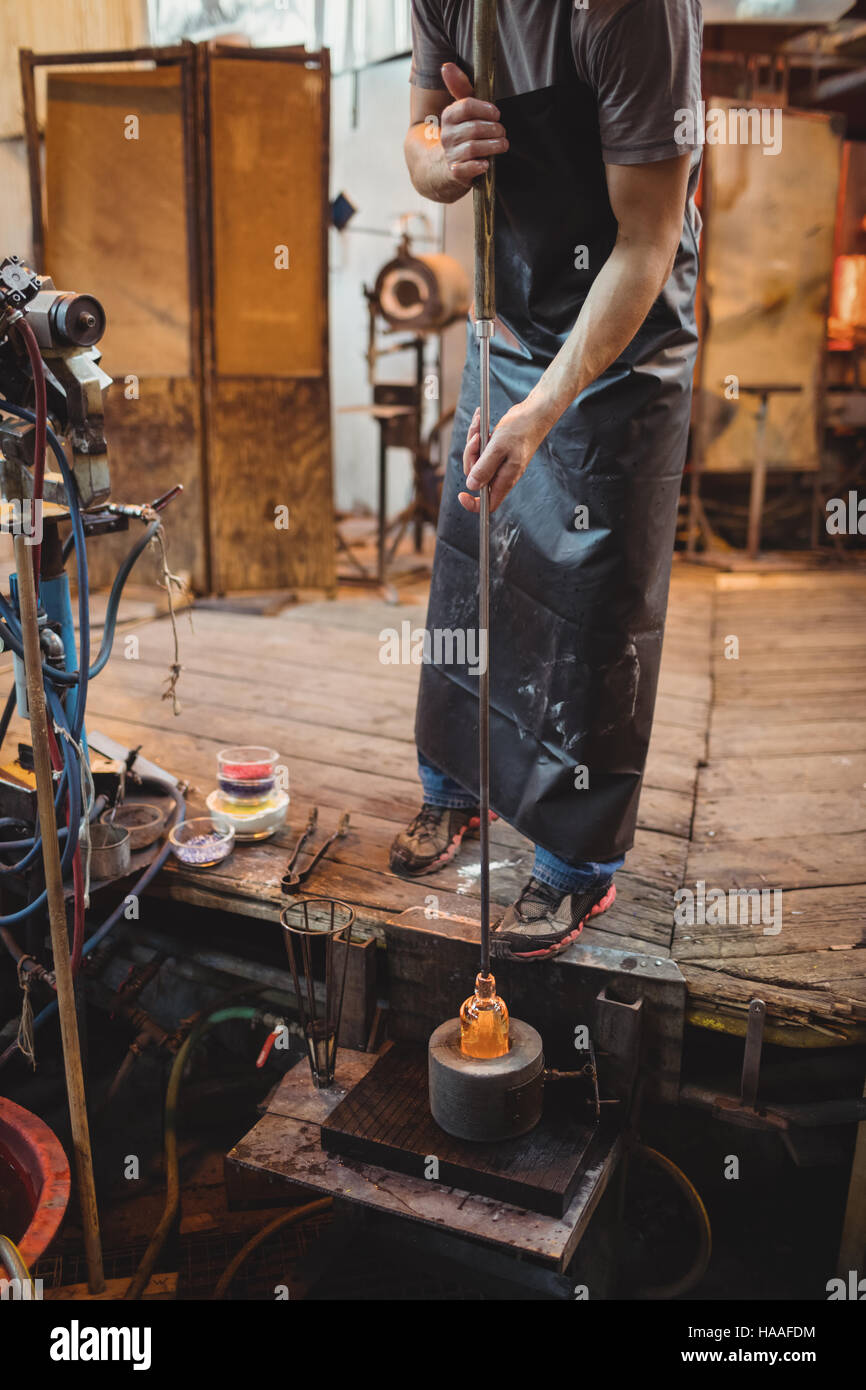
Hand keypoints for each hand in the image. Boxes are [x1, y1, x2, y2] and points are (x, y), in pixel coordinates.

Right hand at [438, 62, 507, 187]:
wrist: (444, 164)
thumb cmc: (462, 133)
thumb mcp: (461, 110)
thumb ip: (460, 87)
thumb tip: (446, 66)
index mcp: (449, 116)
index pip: (467, 106)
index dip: (486, 109)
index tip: (496, 114)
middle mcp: (447, 134)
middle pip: (475, 128)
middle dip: (494, 130)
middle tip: (502, 132)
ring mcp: (450, 154)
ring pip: (473, 147)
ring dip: (493, 146)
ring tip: (503, 144)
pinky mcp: (455, 172)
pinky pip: (466, 169)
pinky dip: (478, 166)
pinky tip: (487, 163)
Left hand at [459, 402, 548, 513]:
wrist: (535, 413)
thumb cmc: (520, 429)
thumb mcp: (498, 448)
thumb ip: (485, 468)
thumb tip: (472, 486)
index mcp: (505, 479)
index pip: (488, 504)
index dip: (473, 504)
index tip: (461, 495)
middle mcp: (502, 474)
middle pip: (475, 476)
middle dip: (470, 455)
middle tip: (477, 438)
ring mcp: (500, 463)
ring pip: (476, 460)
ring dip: (473, 441)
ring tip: (479, 424)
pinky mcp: (497, 451)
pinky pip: (480, 449)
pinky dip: (477, 435)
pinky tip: (480, 420)